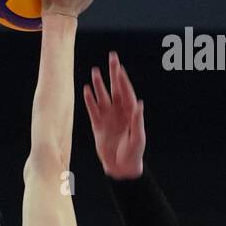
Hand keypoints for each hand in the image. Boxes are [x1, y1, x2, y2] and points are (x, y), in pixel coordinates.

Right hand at [82, 51, 144, 178]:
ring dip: (99, 85)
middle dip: (113, 74)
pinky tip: (86, 90)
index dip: (122, 79)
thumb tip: (139, 103)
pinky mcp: (98, 125)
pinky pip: (92, 110)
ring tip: (95, 71)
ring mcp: (108, 118)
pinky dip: (89, 100)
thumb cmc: (133, 154)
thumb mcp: (138, 137)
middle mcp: (119, 112)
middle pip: (115, 88)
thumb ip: (137, 120)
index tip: (119, 67)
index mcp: (130, 113)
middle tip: (112, 58)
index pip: (126, 92)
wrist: (120, 168)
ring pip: (103, 97)